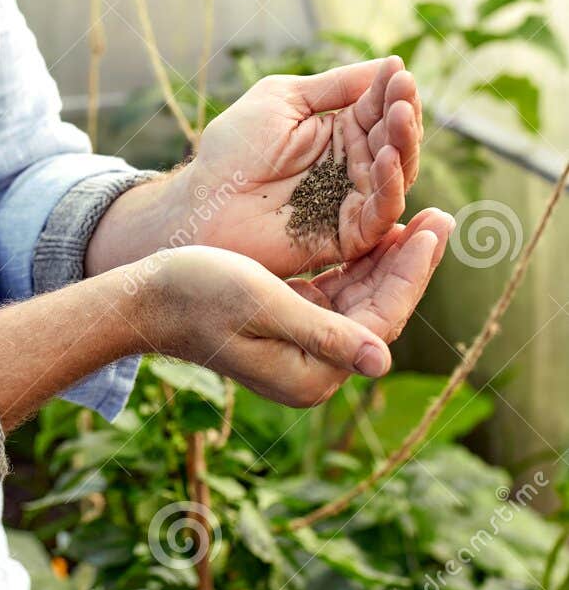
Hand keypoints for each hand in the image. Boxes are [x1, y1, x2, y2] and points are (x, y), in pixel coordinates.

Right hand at [146, 206, 452, 407]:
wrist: (147, 298)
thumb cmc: (197, 294)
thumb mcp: (263, 304)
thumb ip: (324, 333)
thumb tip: (382, 363)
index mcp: (312, 373)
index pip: (380, 321)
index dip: (410, 273)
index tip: (433, 228)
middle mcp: (315, 369)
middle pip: (379, 310)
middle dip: (409, 263)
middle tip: (442, 216)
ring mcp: (305, 348)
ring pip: (363, 298)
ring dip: (389, 260)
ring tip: (421, 219)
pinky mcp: (292, 324)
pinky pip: (340, 293)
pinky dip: (359, 263)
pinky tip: (378, 233)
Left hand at [177, 57, 421, 277]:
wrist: (203, 200)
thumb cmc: (234, 148)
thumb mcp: (283, 99)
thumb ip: (334, 86)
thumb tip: (387, 65)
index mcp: (339, 132)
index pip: (379, 110)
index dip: (391, 91)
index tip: (398, 71)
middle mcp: (352, 166)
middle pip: (395, 140)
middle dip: (403, 114)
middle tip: (404, 91)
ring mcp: (352, 201)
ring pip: (396, 175)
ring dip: (404, 145)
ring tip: (401, 116)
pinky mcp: (348, 236)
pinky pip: (380, 214)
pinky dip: (390, 187)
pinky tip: (388, 157)